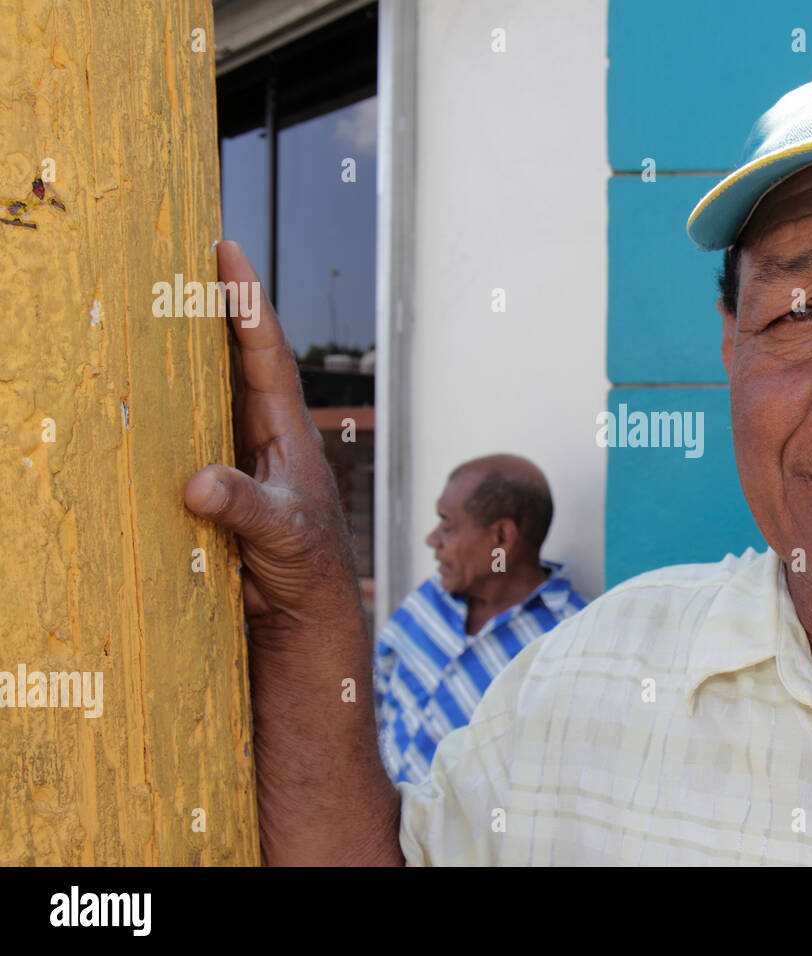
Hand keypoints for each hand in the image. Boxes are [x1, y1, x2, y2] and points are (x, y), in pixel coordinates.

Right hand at [184, 240, 360, 638]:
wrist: (302, 615)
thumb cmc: (308, 570)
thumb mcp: (282, 536)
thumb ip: (245, 508)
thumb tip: (198, 483)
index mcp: (289, 433)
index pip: (266, 354)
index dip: (248, 303)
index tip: (230, 251)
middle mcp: (263, 434)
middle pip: (234, 359)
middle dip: (211, 309)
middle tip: (180, 255)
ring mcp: (238, 456)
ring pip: (207, 394)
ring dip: (181, 355)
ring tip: (149, 304)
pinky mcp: (216, 484)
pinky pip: (184, 436)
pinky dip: (162, 413)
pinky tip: (132, 393)